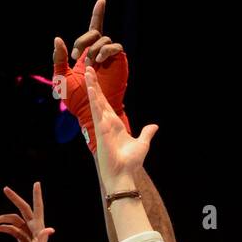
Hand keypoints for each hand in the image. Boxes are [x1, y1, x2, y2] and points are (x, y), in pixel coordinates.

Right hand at [0, 182, 53, 241]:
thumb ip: (43, 238)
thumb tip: (50, 230)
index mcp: (38, 227)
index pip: (37, 207)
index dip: (37, 195)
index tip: (37, 183)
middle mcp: (34, 227)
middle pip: (23, 209)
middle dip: (14, 199)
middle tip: (5, 189)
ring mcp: (28, 232)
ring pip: (14, 220)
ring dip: (4, 219)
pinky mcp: (22, 238)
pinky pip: (12, 229)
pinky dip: (5, 228)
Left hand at [54, 0, 129, 151]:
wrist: (91, 110)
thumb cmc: (76, 98)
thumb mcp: (61, 77)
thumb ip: (58, 58)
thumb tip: (58, 39)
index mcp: (87, 53)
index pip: (94, 29)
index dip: (98, 14)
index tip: (102, 1)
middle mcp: (100, 52)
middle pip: (95, 32)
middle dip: (83, 40)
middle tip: (77, 57)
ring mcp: (110, 58)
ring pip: (104, 39)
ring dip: (93, 49)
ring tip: (90, 64)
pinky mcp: (119, 63)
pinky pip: (115, 47)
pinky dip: (106, 50)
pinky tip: (99, 60)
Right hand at [87, 64, 155, 190]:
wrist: (124, 174)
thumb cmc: (130, 162)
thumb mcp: (142, 144)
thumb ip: (146, 133)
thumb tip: (154, 126)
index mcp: (115, 125)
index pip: (106, 104)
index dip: (101, 92)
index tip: (96, 80)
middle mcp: (107, 123)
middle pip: (99, 99)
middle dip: (93, 83)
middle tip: (88, 67)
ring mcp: (102, 124)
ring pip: (96, 101)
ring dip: (92, 85)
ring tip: (87, 70)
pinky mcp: (101, 128)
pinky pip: (97, 110)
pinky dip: (94, 98)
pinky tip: (91, 87)